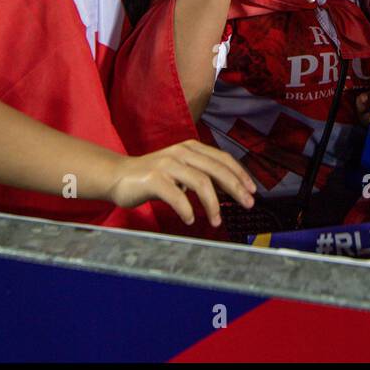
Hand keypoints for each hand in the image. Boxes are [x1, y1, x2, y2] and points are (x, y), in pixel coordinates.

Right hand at [110, 140, 256, 225]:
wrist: (117, 176)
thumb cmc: (152, 177)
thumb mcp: (181, 170)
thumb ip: (201, 174)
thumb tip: (230, 188)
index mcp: (190, 148)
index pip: (222, 158)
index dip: (240, 174)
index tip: (252, 189)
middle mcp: (181, 152)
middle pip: (216, 169)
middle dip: (235, 188)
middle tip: (247, 204)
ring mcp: (167, 164)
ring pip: (201, 182)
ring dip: (213, 204)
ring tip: (217, 221)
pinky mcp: (153, 178)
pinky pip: (176, 196)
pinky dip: (187, 209)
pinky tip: (191, 219)